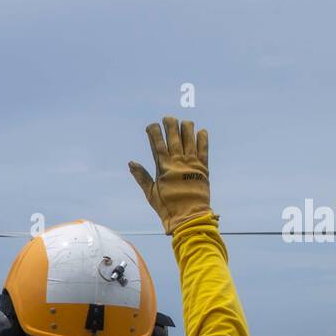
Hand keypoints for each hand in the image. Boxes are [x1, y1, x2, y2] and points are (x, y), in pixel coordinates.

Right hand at [128, 117, 212, 234]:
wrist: (189, 217)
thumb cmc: (167, 208)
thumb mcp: (150, 193)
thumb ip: (141, 176)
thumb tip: (131, 163)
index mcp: (164, 168)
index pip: (158, 144)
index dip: (154, 133)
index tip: (152, 125)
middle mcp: (178, 163)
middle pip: (174, 138)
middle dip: (170, 126)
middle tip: (168, 118)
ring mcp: (192, 164)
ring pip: (190, 140)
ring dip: (187, 129)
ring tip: (185, 122)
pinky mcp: (203, 169)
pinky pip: (204, 150)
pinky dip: (203, 140)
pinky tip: (201, 131)